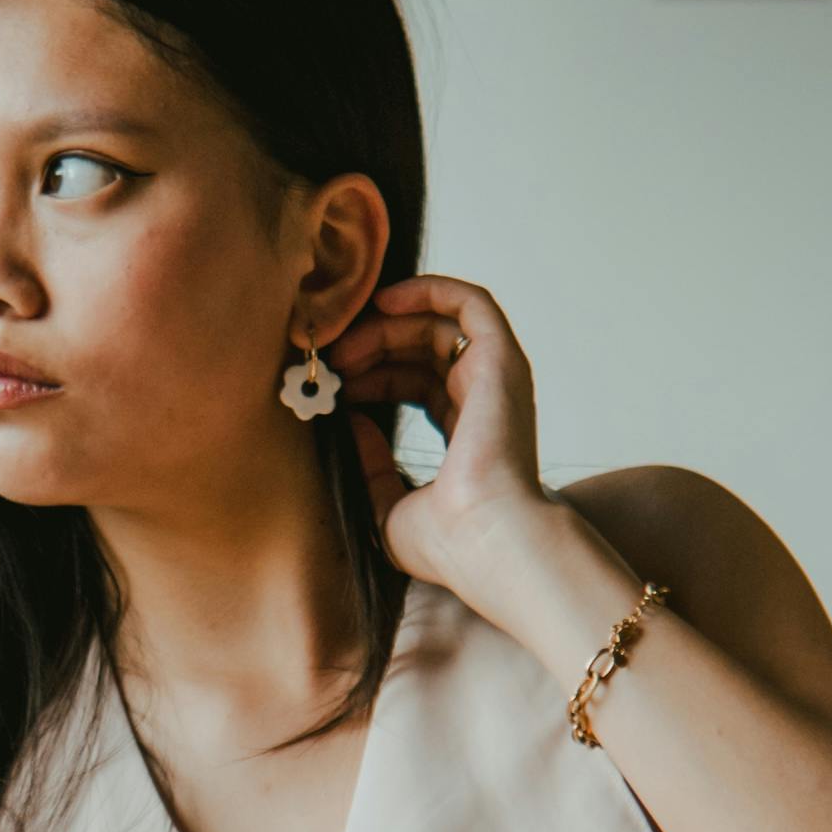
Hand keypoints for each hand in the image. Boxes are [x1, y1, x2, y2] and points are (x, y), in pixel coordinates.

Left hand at [327, 273, 557, 611]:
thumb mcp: (386, 505)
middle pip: (423, 349)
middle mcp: (485, 401)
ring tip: (343, 343)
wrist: (482, 541)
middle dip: (373, 345)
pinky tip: (383, 301)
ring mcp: (495, 379)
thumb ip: (370, 465)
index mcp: (467, 434)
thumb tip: (350, 421)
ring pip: (440, 324)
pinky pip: (470, 303)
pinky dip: (428, 290)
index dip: (373, 374)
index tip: (333, 383)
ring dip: (387, 324)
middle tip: (330, 358)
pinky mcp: (500, 360)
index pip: (417, 384)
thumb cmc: (445, 541)